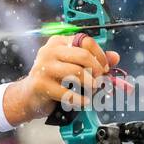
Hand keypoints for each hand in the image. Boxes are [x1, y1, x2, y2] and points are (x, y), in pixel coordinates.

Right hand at [3, 35, 120, 124]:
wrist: (28, 96)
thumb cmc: (53, 80)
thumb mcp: (72, 66)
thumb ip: (93, 60)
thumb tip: (115, 57)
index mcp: (59, 42)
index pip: (86, 41)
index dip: (100, 55)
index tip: (105, 68)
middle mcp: (50, 51)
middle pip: (83, 56)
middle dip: (97, 71)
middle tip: (100, 81)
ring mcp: (44, 67)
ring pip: (77, 73)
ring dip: (90, 86)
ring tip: (92, 92)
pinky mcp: (41, 84)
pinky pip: (68, 92)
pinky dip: (80, 100)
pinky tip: (83, 102)